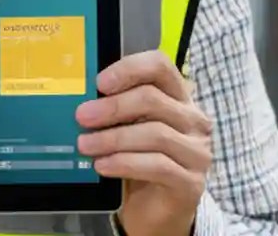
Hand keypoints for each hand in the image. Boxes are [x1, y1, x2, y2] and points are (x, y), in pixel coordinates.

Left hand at [75, 51, 212, 235]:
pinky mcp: (191, 182)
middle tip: (82, 116)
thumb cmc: (138, 161)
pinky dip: (124, 163)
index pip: (160, 66)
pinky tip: (102, 165)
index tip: (99, 83)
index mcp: (178, 97)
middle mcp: (194, 120)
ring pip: (155, 133)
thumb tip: (80, 97)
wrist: (156, 210)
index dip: (129, 69)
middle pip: (153, 99)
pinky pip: (157, 165)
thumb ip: (115, 109)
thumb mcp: (127, 129)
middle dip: (112, 107)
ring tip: (85, 145)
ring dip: (113, 138)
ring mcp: (197, 152)